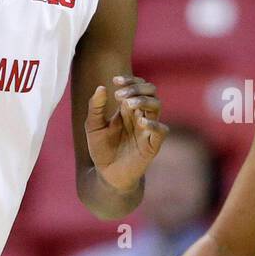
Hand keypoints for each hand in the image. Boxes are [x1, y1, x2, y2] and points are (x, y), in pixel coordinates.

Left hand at [85, 74, 167, 192]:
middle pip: (151, 92)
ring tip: (128, 105)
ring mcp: (148, 129)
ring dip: (144, 101)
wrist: (106, 175)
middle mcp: (141, 115)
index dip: (130, 80)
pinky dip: (153, 124)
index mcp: (128, 109)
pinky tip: (140, 122)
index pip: (137, 86)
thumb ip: (96, 107)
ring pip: (157, 106)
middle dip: (137, 88)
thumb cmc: (101, 150)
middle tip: (120, 95)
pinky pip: (162, 130)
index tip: (115, 80)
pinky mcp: (152, 145)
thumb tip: (102, 87)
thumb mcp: (93, 126)